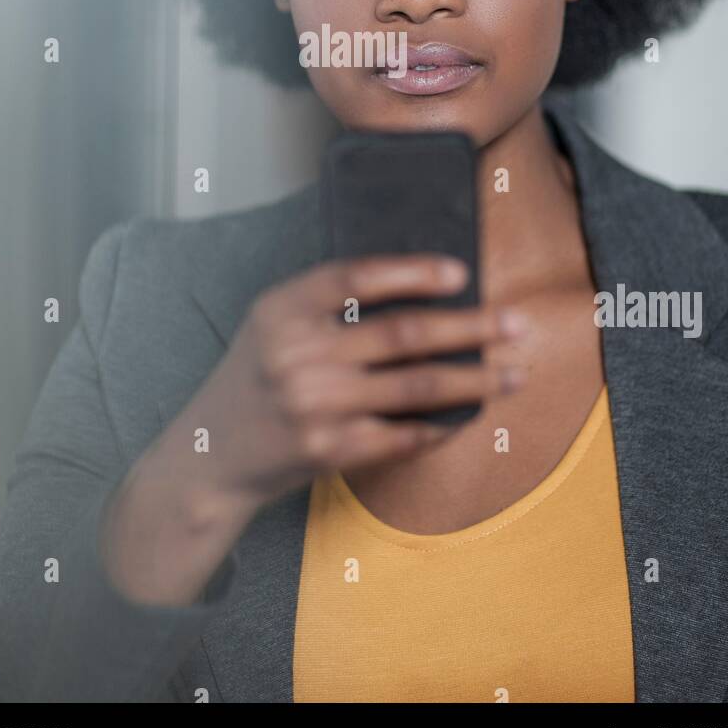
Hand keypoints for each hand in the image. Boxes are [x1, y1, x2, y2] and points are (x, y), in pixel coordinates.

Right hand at [164, 252, 527, 517]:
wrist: (210, 455)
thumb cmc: (256, 376)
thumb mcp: (274, 322)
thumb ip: (328, 302)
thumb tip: (421, 288)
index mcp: (284, 307)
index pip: (358, 276)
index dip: (414, 272)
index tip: (462, 272)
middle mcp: (298, 352)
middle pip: (403, 333)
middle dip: (471, 327)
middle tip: (517, 323)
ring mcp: (315, 405)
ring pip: (416, 386)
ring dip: (475, 379)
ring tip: (514, 372)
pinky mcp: (329, 450)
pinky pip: (404, 433)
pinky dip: (444, 424)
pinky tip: (472, 415)